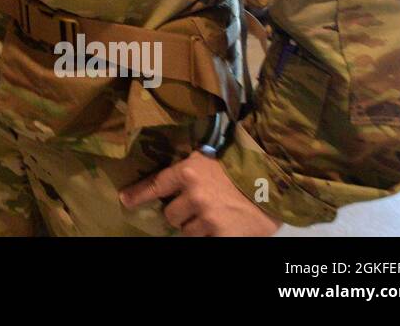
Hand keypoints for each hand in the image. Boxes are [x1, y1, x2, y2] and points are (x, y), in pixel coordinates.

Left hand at [118, 151, 281, 235]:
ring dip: (195, 227)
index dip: (138, 195)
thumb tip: (169, 178)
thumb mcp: (208, 157)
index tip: (125, 200)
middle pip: (170, 215)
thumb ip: (187, 169)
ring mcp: (208, 218)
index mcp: (188, 172)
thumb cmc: (240, 165)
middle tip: (195, 208)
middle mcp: (194, 195)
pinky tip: (219, 230)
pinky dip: (210, 237)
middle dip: (179, 213)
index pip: (155, 186)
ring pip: (186, 231)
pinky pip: (204, 242)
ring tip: (212, 217)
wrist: (275, 180)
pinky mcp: (223, 236)